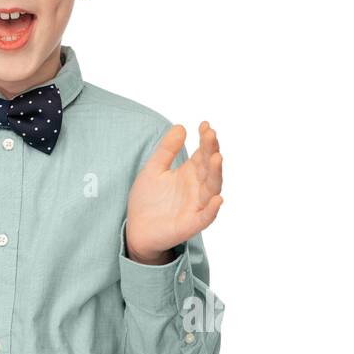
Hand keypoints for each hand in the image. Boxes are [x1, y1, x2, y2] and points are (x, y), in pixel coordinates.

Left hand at [124, 122, 223, 263]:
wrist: (137, 229)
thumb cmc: (148, 200)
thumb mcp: (153, 169)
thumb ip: (166, 150)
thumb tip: (181, 126)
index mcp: (189, 174)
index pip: (202, 154)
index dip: (206, 140)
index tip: (205, 125)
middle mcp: (197, 188)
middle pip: (209, 168)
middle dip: (211, 151)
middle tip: (211, 135)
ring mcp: (196, 206)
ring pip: (211, 189)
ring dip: (215, 174)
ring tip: (216, 157)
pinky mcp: (190, 224)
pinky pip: (205, 217)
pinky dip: (212, 209)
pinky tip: (217, 199)